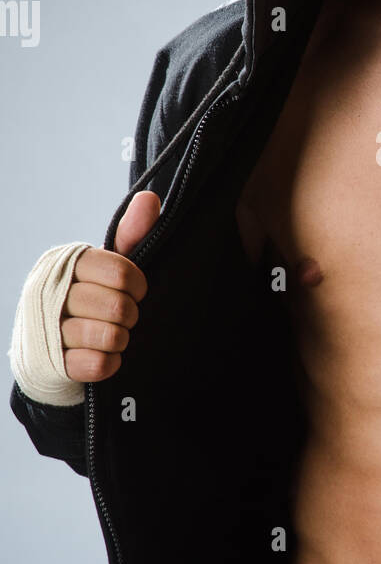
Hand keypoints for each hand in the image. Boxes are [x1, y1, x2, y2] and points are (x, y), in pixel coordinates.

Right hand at [60, 190, 160, 382]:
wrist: (51, 348)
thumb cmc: (89, 297)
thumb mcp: (109, 264)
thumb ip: (131, 233)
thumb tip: (149, 199)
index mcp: (68, 262)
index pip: (122, 272)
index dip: (138, 286)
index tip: (137, 292)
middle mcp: (51, 291)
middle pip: (119, 306)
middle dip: (130, 315)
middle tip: (124, 317)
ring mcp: (49, 328)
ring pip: (110, 336)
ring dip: (120, 339)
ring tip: (113, 335)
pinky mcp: (54, 363)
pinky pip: (99, 364)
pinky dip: (109, 362)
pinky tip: (102, 354)